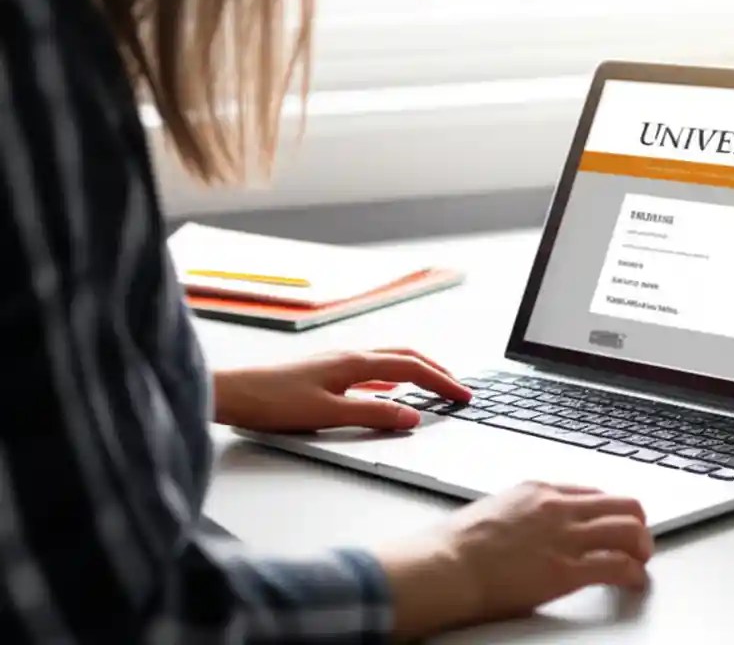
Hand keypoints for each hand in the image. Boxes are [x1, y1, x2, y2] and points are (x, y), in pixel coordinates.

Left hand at [213, 348, 469, 431]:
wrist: (230, 392)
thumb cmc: (271, 401)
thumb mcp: (327, 414)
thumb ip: (372, 415)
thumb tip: (412, 418)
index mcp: (354, 362)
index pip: (411, 368)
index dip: (441, 382)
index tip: (464, 395)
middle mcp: (348, 355)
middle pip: (405, 356)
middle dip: (436, 370)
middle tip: (458, 387)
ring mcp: (335, 362)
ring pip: (388, 359)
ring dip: (416, 370)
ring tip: (434, 384)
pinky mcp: (324, 371)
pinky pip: (371, 368)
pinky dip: (393, 375)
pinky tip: (390, 387)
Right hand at [374, 481, 651, 638]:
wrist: (443, 567)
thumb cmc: (455, 546)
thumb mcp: (494, 510)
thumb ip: (522, 514)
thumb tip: (530, 528)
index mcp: (538, 490)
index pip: (593, 493)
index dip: (610, 512)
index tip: (613, 525)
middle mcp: (558, 506)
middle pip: (622, 504)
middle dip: (637, 524)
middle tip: (638, 544)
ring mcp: (565, 536)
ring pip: (630, 529)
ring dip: (642, 547)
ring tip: (640, 563)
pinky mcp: (566, 569)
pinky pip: (618, 565)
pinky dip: (634, 574)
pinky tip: (634, 581)